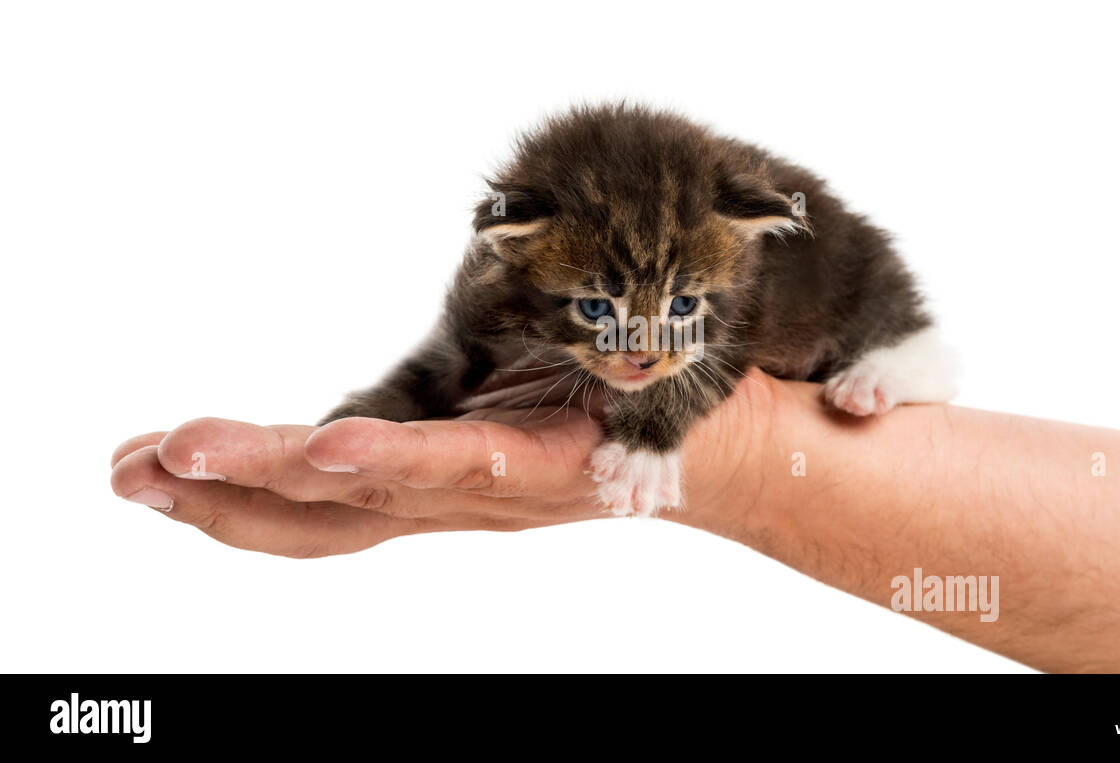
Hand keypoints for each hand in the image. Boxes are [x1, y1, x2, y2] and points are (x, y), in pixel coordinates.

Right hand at [109, 373, 779, 556]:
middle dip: (214, 497)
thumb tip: (351, 403)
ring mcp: (499, 491)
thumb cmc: (607, 413)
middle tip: (126, 471)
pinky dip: (398, 459)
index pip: (307, 504)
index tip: (132, 469)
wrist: (733, 443)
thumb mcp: (488, 412)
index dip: (218, 496)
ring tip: (186, 456)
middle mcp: (451, 500)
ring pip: (369, 494)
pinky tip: (334, 447)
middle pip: (314, 513)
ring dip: (272, 476)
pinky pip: (467, 466)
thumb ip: (422, 416)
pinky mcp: (554, 466)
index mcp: (427, 485)